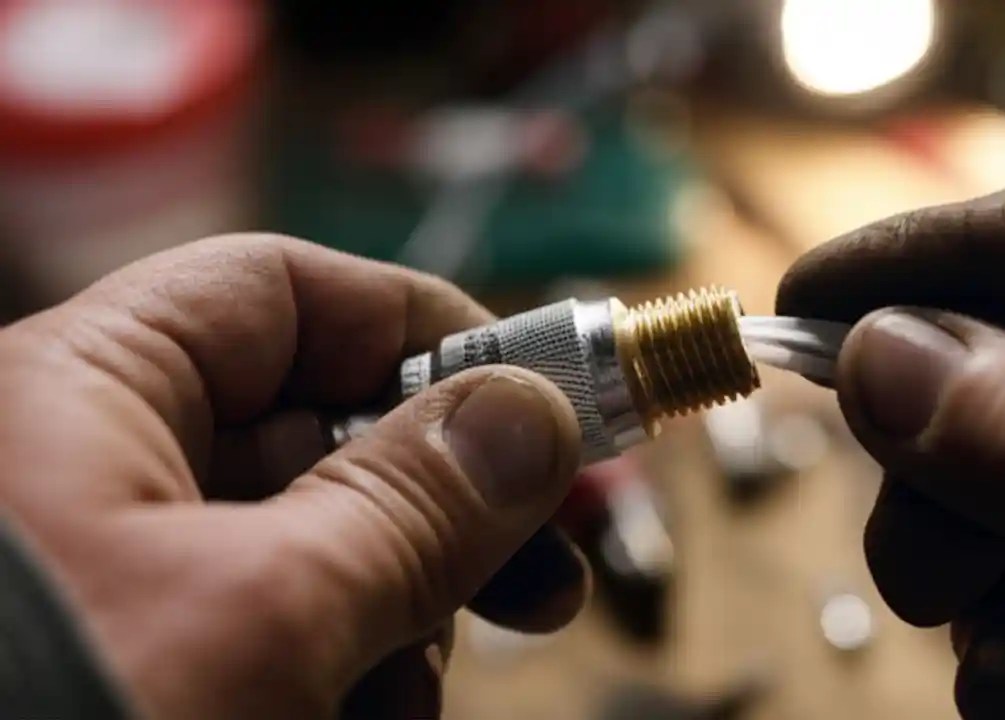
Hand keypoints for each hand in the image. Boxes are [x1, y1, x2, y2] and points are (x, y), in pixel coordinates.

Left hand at [0, 235, 584, 718]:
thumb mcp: (268, 615)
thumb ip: (415, 503)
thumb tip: (536, 412)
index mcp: (82, 397)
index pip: (279, 296)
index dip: (418, 330)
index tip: (537, 400)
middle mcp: (97, 478)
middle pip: (319, 440)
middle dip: (434, 518)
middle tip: (541, 578)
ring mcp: (128, 587)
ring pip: (317, 560)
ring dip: (396, 628)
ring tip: (398, 707)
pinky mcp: (158, 663)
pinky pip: (283, 642)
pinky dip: (344, 685)